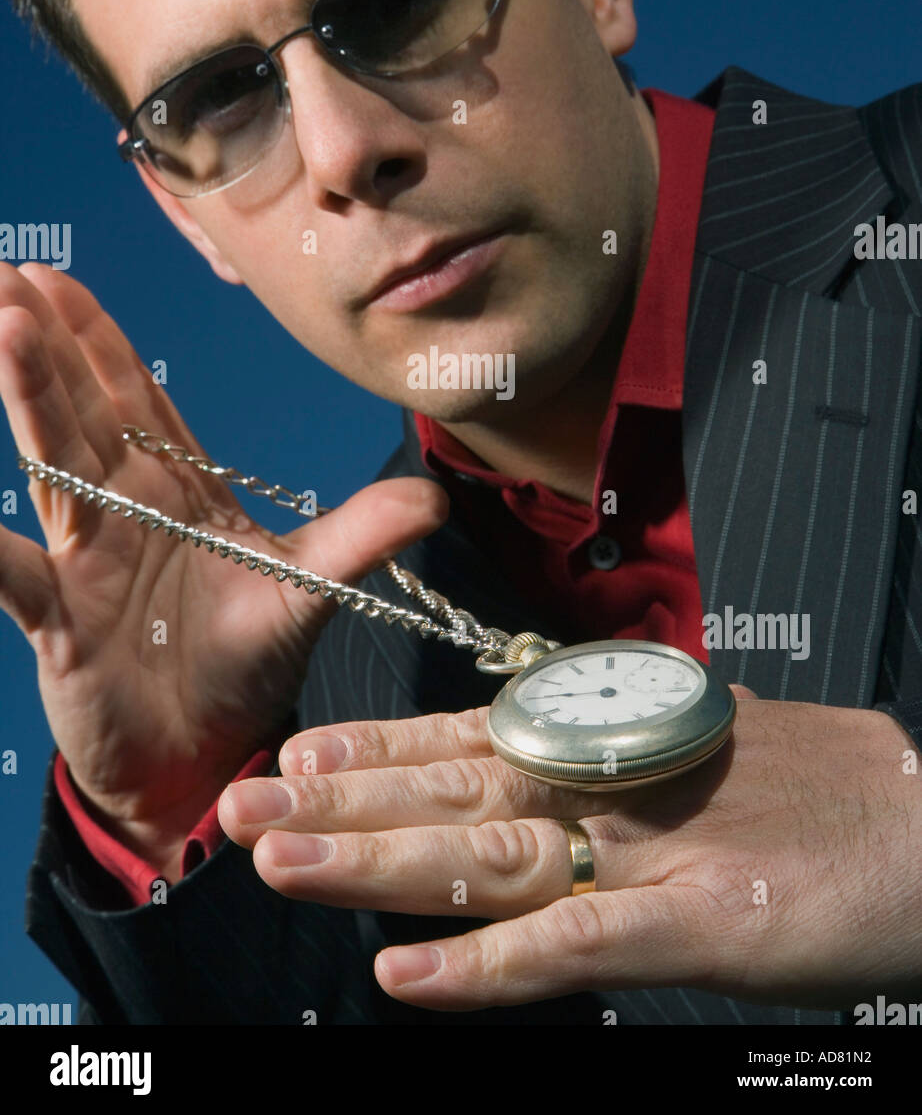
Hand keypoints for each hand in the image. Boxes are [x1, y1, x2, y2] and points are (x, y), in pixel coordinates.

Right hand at [0, 262, 446, 869]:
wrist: (205, 754)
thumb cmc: (247, 662)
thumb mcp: (309, 589)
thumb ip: (360, 536)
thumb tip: (436, 495)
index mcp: (175, 490)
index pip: (132, 397)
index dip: (96, 337)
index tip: (58, 280)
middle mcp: (122, 511)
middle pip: (80, 411)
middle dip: (45, 341)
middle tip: (11, 274)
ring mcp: (85, 561)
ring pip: (54, 466)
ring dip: (30, 399)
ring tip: (5, 326)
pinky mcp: (61, 621)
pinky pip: (15, 576)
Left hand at [218, 689, 921, 1011]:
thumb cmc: (830, 789)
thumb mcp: (717, 745)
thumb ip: (636, 750)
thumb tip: (578, 745)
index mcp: (616, 747)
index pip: (474, 741)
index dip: (384, 749)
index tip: (303, 751)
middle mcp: (613, 789)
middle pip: (456, 792)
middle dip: (346, 800)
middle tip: (245, 802)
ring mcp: (649, 854)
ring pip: (489, 854)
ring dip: (379, 862)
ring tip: (284, 860)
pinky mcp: (697, 925)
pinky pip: (571, 946)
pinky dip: (485, 965)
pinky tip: (403, 977)